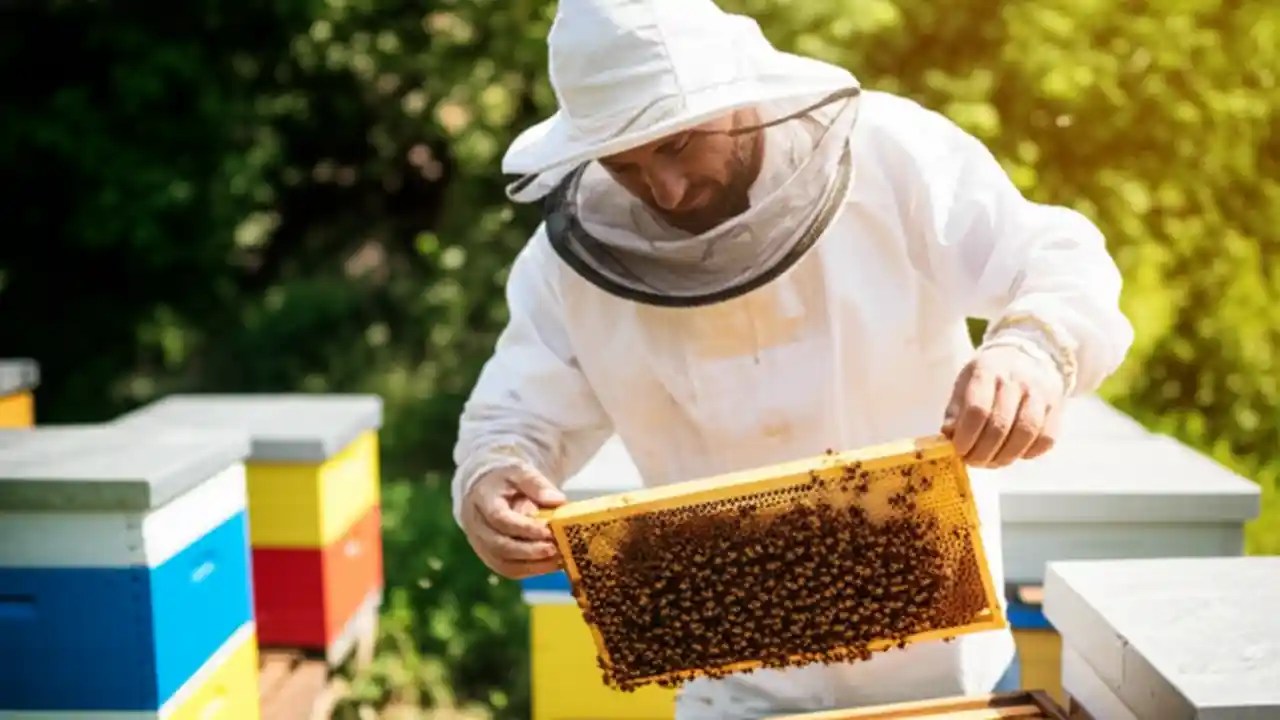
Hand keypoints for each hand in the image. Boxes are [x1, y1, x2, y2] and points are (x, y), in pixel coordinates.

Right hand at [460, 463, 565, 578]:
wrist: (485, 491)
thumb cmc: (505, 482)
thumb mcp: (519, 472)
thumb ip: (537, 484)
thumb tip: (558, 500)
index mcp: (482, 500)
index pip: (500, 519)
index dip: (524, 527)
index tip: (548, 530)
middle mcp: (476, 526)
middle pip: (499, 545)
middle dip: (529, 551)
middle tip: (555, 549)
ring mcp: (481, 544)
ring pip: (503, 564)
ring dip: (532, 566)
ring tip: (557, 559)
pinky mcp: (490, 557)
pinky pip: (509, 570)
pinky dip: (531, 570)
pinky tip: (551, 564)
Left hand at [941, 345, 1064, 467]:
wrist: (1030, 356)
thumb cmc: (990, 375)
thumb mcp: (965, 382)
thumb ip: (955, 409)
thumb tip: (949, 437)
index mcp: (988, 370)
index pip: (978, 409)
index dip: (966, 436)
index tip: (959, 450)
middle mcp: (1017, 379)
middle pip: (1000, 425)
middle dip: (982, 452)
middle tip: (972, 461)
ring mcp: (1040, 393)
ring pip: (1026, 434)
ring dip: (1005, 457)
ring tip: (991, 462)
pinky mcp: (1057, 408)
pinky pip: (1046, 438)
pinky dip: (1029, 453)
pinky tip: (1014, 453)